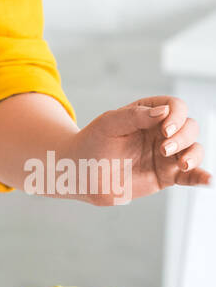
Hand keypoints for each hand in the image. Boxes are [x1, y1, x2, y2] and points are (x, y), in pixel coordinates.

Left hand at [70, 95, 211, 205]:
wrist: (82, 172)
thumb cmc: (94, 142)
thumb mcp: (109, 123)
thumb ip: (135, 116)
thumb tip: (164, 111)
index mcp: (150, 113)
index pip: (176, 107)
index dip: (177, 115)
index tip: (165, 129)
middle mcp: (162, 132)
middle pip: (190, 127)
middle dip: (183, 136)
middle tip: (164, 148)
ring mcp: (166, 154)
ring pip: (194, 149)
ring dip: (194, 155)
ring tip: (181, 164)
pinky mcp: (166, 175)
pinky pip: (190, 176)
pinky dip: (202, 177)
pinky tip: (209, 179)